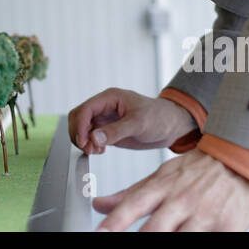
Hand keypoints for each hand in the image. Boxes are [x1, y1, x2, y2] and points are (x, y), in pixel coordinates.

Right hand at [68, 87, 196, 155]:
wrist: (171, 126)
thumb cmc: (159, 117)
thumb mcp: (139, 124)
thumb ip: (116, 131)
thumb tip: (93, 138)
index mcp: (110, 98)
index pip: (85, 109)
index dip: (80, 126)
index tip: (83, 142)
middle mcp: (104, 107)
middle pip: (78, 117)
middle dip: (78, 133)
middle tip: (88, 149)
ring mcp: (105, 119)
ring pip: (82, 128)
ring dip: (83, 140)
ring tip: (95, 151)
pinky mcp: (108, 130)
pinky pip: (90, 136)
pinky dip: (89, 145)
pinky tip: (99, 150)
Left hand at [93, 148, 248, 230]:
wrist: (240, 159)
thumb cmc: (199, 170)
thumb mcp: (162, 176)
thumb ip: (130, 194)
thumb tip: (99, 204)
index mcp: (163, 187)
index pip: (133, 205)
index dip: (115, 221)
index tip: (101, 232)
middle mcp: (182, 201)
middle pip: (155, 229)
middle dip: (141, 239)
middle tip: (118, 242)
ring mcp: (204, 215)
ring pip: (180, 238)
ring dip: (167, 240)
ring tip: (167, 235)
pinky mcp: (227, 227)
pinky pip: (206, 241)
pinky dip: (197, 240)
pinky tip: (189, 236)